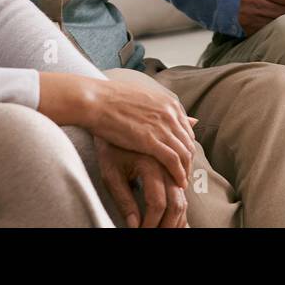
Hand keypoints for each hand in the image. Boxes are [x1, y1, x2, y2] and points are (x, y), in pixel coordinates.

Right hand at [69, 76, 195, 187]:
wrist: (94, 100)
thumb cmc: (111, 99)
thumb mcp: (143, 99)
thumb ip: (164, 109)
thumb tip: (189, 118)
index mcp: (169, 103)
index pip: (187, 130)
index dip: (186, 147)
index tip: (182, 160)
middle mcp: (170, 114)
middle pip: (188, 143)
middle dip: (188, 162)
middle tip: (185, 175)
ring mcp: (162, 126)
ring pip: (184, 154)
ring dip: (186, 171)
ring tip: (181, 183)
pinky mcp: (151, 140)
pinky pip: (173, 161)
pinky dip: (179, 174)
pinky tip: (178, 184)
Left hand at [95, 139, 187, 227]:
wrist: (113, 116)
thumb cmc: (109, 149)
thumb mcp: (110, 175)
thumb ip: (124, 201)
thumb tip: (134, 226)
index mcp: (149, 164)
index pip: (158, 203)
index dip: (152, 223)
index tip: (144, 232)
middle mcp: (166, 158)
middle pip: (178, 200)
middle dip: (170, 223)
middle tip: (161, 232)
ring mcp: (173, 154)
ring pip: (185, 189)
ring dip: (179, 211)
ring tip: (168, 223)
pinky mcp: (175, 150)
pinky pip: (187, 174)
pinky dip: (183, 194)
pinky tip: (175, 203)